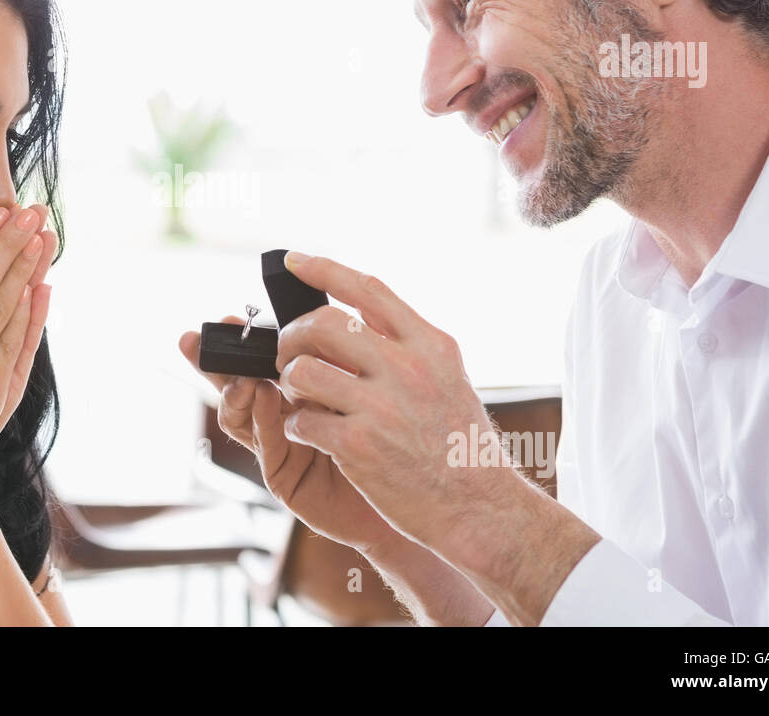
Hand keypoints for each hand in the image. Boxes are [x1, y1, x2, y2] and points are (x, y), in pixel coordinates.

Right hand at [177, 316, 397, 554]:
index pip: (260, 359)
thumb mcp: (365, 386)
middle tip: (197, 342)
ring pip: (239, 415)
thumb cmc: (396, 436)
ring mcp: (279, 445)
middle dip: (213, 363)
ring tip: (244, 376)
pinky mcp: (283, 476)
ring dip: (235, 391)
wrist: (416, 494)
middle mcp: (282, 416)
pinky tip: (262, 396)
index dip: (240, 341)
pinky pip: (264, 444)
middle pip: (235, 383)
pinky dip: (260, 419)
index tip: (230, 319)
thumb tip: (322, 314)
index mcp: (299, 388)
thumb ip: (339, 358)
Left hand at [272, 252, 503, 551]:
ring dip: (290, 383)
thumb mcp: (449, 378)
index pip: (368, 289)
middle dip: (291, 336)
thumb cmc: (460, 445)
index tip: (293, 261)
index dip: (324, 269)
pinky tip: (312, 434)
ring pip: (302, 370)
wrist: (480, 508)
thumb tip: (356, 313)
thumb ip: (407, 346)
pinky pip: (302, 419)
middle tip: (288, 354)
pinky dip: (297, 425)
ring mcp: (381, 406)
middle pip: (322, 323)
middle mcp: (407, 368)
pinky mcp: (359, 445)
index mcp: (430, 345)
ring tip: (301, 397)